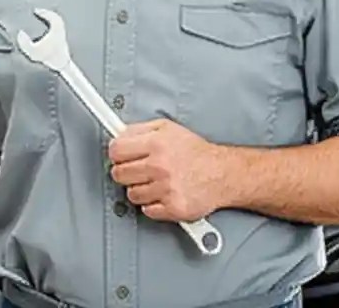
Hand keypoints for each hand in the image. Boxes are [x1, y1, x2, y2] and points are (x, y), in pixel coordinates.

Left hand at [107, 119, 232, 222]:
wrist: (222, 173)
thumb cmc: (195, 152)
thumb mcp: (168, 128)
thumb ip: (139, 129)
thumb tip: (117, 135)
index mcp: (156, 143)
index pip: (116, 151)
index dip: (118, 154)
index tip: (122, 156)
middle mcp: (160, 166)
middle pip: (119, 174)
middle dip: (128, 172)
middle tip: (142, 170)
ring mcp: (166, 189)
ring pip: (132, 195)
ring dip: (141, 190)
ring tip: (157, 182)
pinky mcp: (173, 208)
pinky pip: (147, 210)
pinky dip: (154, 205)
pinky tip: (165, 194)